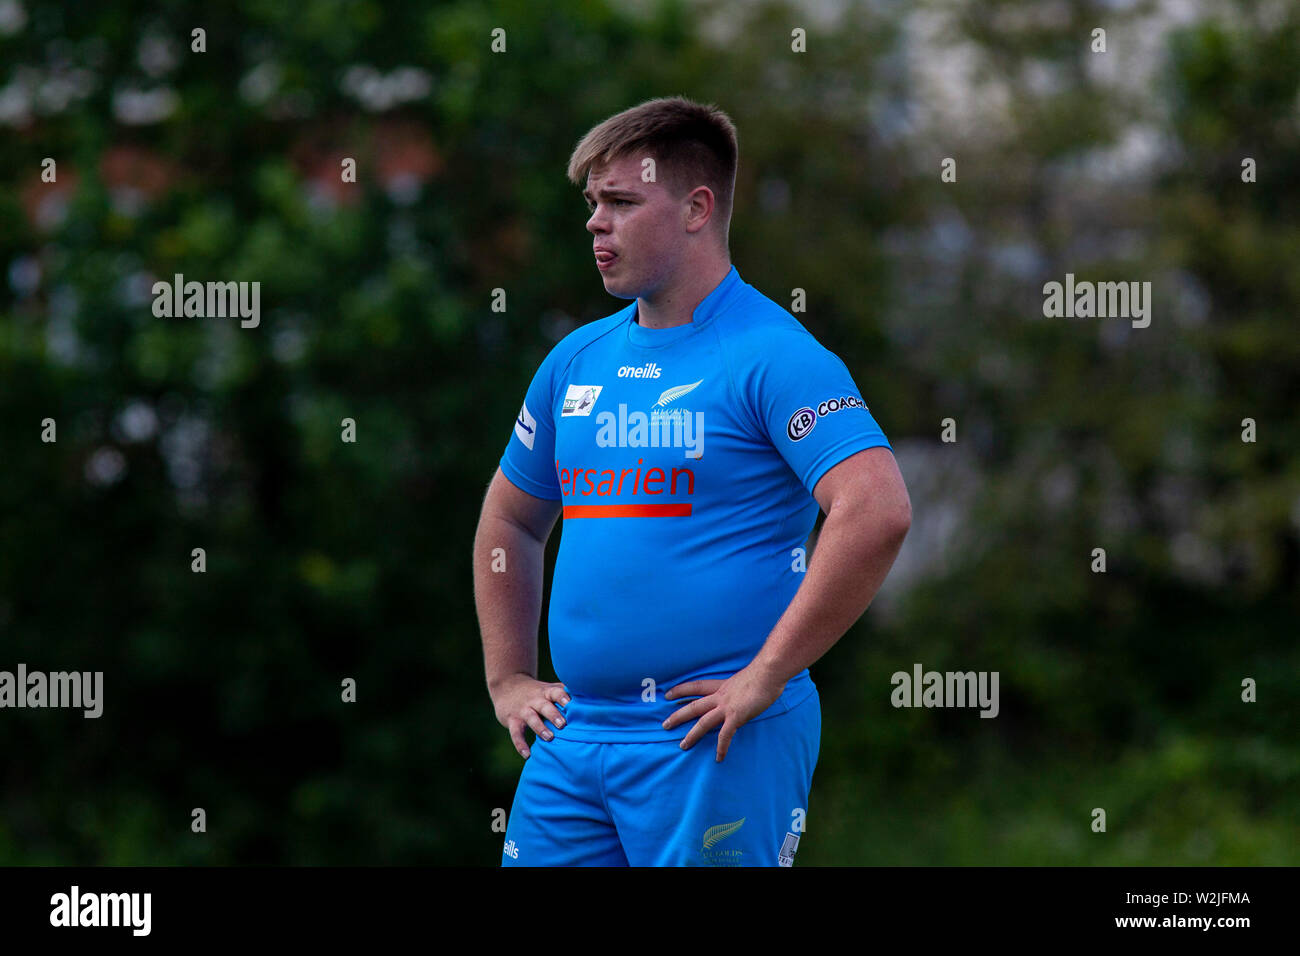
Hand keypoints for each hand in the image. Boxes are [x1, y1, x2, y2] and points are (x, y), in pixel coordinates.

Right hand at [490, 673, 569, 758]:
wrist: (507, 685)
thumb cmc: (536, 691)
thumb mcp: (549, 688)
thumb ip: (566, 693)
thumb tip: (593, 698)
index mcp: (546, 692)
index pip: (556, 692)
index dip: (564, 697)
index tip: (572, 703)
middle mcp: (535, 700)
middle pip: (545, 706)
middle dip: (554, 714)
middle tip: (563, 724)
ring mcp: (523, 710)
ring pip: (531, 718)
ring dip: (540, 727)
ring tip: (549, 738)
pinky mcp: (512, 720)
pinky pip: (516, 733)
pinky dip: (520, 744)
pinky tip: (527, 755)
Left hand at [661, 663, 787, 761]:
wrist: (768, 673)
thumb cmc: (762, 674)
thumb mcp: (744, 679)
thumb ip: (738, 689)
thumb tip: (741, 694)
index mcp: (721, 686)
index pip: (696, 687)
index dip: (681, 690)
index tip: (668, 695)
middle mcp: (720, 696)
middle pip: (693, 706)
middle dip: (678, 716)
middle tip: (665, 725)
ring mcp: (726, 707)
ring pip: (702, 722)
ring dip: (692, 735)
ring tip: (682, 745)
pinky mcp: (736, 716)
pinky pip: (725, 735)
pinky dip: (721, 747)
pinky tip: (719, 758)